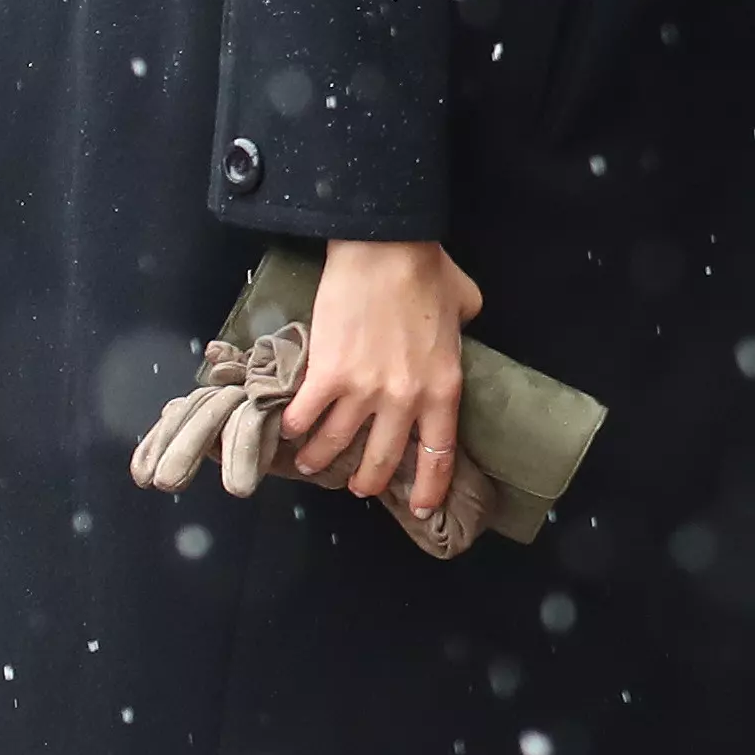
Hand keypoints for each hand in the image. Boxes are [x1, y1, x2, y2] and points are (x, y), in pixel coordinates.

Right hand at [285, 238, 482, 516]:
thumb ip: (463, 330)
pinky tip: (288, 433)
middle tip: (358, 486)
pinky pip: (305, 415)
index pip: (439, 453)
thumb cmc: (428, 270)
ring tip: (312, 463)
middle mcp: (405, 399)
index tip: (421, 506)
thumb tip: (456, 330)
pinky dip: (293, 428)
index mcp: (444, 388)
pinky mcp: (327, 374)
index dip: (429, 485)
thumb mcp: (467, 307)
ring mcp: (364, 390)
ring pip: (338, 442)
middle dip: (368, 479)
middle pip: (384, 457)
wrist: (385, 248)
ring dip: (321, 458)